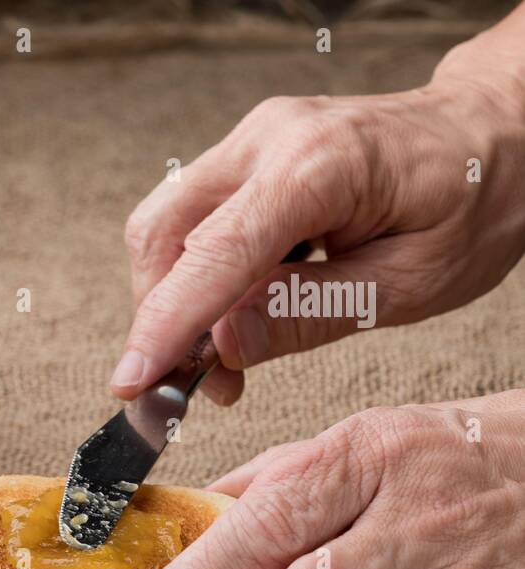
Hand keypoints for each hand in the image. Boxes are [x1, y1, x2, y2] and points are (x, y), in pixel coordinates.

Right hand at [114, 16, 524, 405]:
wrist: (498, 132)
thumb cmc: (474, 202)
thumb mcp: (411, 284)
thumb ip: (309, 315)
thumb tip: (222, 347)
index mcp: (321, 167)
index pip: (215, 253)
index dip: (165, 323)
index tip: (131, 382)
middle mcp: (270, 139)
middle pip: (163, 234)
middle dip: (161, 318)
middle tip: (195, 385)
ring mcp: (252, 141)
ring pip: (164, 228)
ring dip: (173, 302)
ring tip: (220, 360)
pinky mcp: (247, 156)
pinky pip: (190, 220)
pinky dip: (193, 278)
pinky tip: (231, 315)